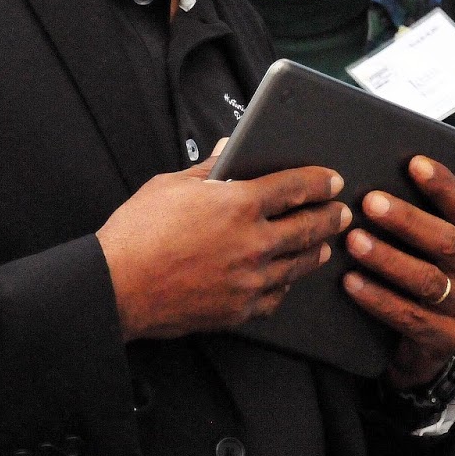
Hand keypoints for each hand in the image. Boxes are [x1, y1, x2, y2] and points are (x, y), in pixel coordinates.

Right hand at [97, 153, 348, 340]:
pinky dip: (285, 284)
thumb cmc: (135, 234)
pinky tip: (286, 278)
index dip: (321, 181)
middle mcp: (252, 243)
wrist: (112, 288)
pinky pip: (275, 297)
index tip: (333, 181)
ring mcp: (248, 279)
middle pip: (309, 226)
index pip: (297, 187)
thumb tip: (230, 147)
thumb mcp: (170, 185)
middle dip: (332, 217)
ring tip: (323, 243)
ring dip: (316, 250)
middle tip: (342, 212)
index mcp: (238, 204)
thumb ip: (210, 168)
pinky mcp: (238, 308)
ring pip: (299, 264)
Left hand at [342, 155, 454, 389]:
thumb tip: (382, 180)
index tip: (413, 162)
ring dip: (386, 257)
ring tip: (353, 240)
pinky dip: (376, 297)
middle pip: (446, 242)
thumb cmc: (425, 279)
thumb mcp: (436, 252)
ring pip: (426, 279)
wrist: (430, 347)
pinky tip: (350, 281)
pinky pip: (407, 315)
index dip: (443, 185)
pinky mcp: (446, 338)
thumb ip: (426, 222)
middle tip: (369, 201)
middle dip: (407, 219)